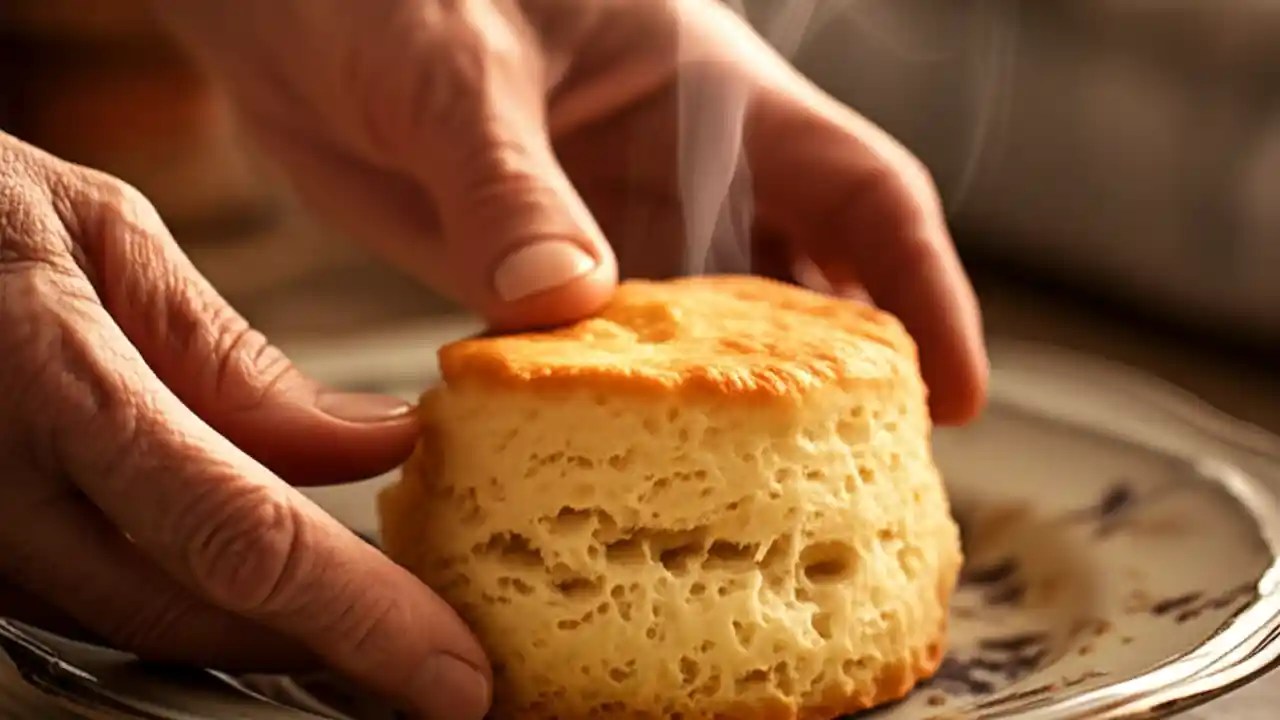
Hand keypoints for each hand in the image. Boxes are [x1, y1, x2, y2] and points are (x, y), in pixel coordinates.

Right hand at [0, 132, 489, 719]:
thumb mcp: (100, 236)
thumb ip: (230, 358)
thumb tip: (371, 442)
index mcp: (56, 385)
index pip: (241, 537)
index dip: (361, 619)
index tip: (451, 670)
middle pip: (195, 618)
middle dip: (330, 651)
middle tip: (430, 659)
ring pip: (140, 632)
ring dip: (266, 638)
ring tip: (363, 620)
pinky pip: (87, 606)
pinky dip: (187, 607)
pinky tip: (255, 589)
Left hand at [157, 0, 987, 423]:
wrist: (276, 6)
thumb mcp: (455, 66)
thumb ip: (508, 182)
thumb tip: (562, 303)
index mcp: (710, 94)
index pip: (861, 190)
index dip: (924, 289)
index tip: (955, 393)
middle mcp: (675, 174)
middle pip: (797, 290)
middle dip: (836, 386)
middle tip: (859, 496)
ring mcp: (607, 233)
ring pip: (700, 343)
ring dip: (723, 420)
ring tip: (748, 514)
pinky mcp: (530, 280)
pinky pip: (595, 364)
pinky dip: (613, 419)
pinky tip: (614, 478)